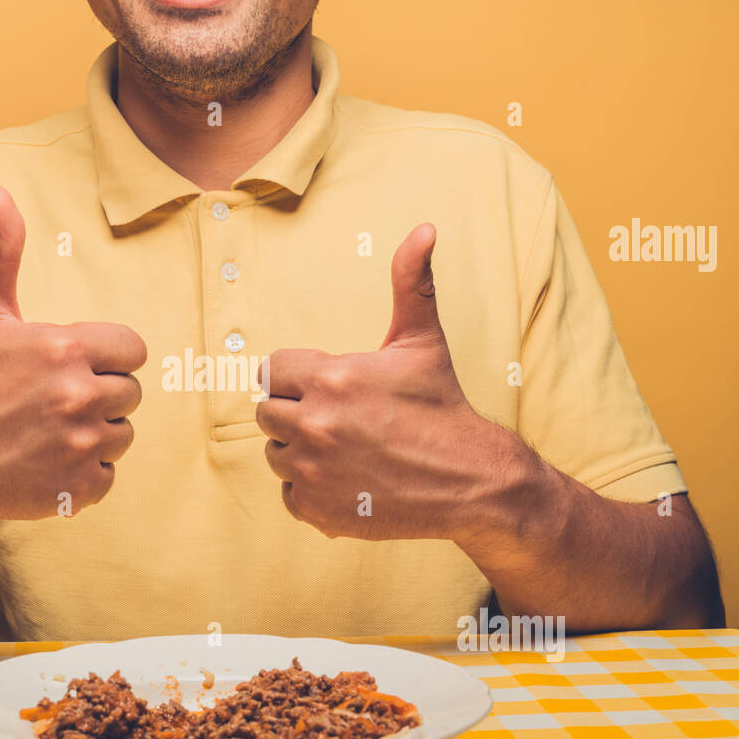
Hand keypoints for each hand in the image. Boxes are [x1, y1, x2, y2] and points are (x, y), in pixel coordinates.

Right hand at [0, 185, 147, 521]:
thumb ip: (1, 251)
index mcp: (66, 348)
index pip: (133, 350)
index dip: (108, 358)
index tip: (74, 366)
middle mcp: (78, 395)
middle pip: (130, 394)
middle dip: (100, 396)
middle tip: (52, 403)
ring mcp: (79, 444)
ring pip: (121, 435)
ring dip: (94, 435)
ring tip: (48, 432)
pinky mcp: (76, 488)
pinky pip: (108, 476)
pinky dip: (84, 474)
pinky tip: (46, 462)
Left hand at [256, 223, 521, 540]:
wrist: (472, 480)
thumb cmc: (443, 406)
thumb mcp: (423, 341)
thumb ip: (411, 282)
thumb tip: (425, 228)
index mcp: (332, 377)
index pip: (270, 371)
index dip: (295, 376)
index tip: (325, 386)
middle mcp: (316, 424)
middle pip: (266, 411)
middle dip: (293, 410)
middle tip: (336, 418)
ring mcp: (314, 470)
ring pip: (275, 452)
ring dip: (298, 450)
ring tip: (344, 448)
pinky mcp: (317, 509)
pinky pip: (287, 493)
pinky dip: (308, 489)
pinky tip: (346, 479)